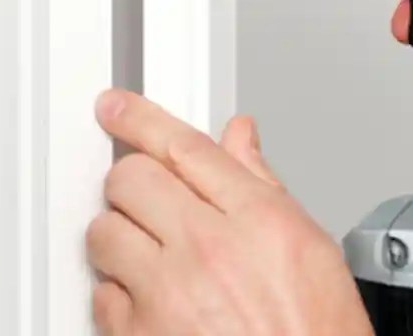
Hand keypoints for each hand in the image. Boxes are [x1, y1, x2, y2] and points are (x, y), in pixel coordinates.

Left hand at [87, 90, 372, 335]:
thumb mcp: (312, 251)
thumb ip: (264, 186)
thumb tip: (239, 138)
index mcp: (258, 220)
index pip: (184, 146)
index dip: (140, 118)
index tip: (115, 107)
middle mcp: (208, 249)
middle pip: (132, 178)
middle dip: (134, 185)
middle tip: (147, 202)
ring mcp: (168, 294)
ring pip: (104, 231)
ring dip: (120, 240)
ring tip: (153, 261)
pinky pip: (100, 295)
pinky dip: (118, 298)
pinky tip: (152, 306)